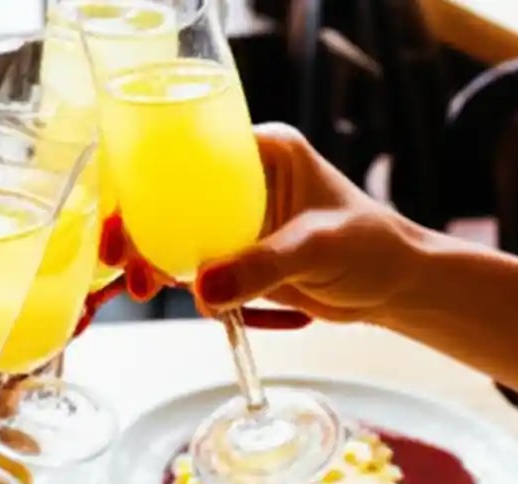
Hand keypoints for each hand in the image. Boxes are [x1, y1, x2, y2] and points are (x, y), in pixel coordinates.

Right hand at [98, 123, 388, 327]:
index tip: (123, 216)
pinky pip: (193, 265)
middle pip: (170, 197)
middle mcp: (241, 180)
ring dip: (153, 260)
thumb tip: (203, 289)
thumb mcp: (317, 249)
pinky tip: (183, 298)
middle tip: (122, 261)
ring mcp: (236, 219)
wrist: (396, 289)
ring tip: (141, 288)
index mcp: (261, 151)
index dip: (146, 182)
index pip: (189, 154)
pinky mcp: (236, 255)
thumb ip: (261, 267)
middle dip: (139, 228)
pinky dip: (178, 283)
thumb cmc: (372, 248)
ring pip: (174, 234)